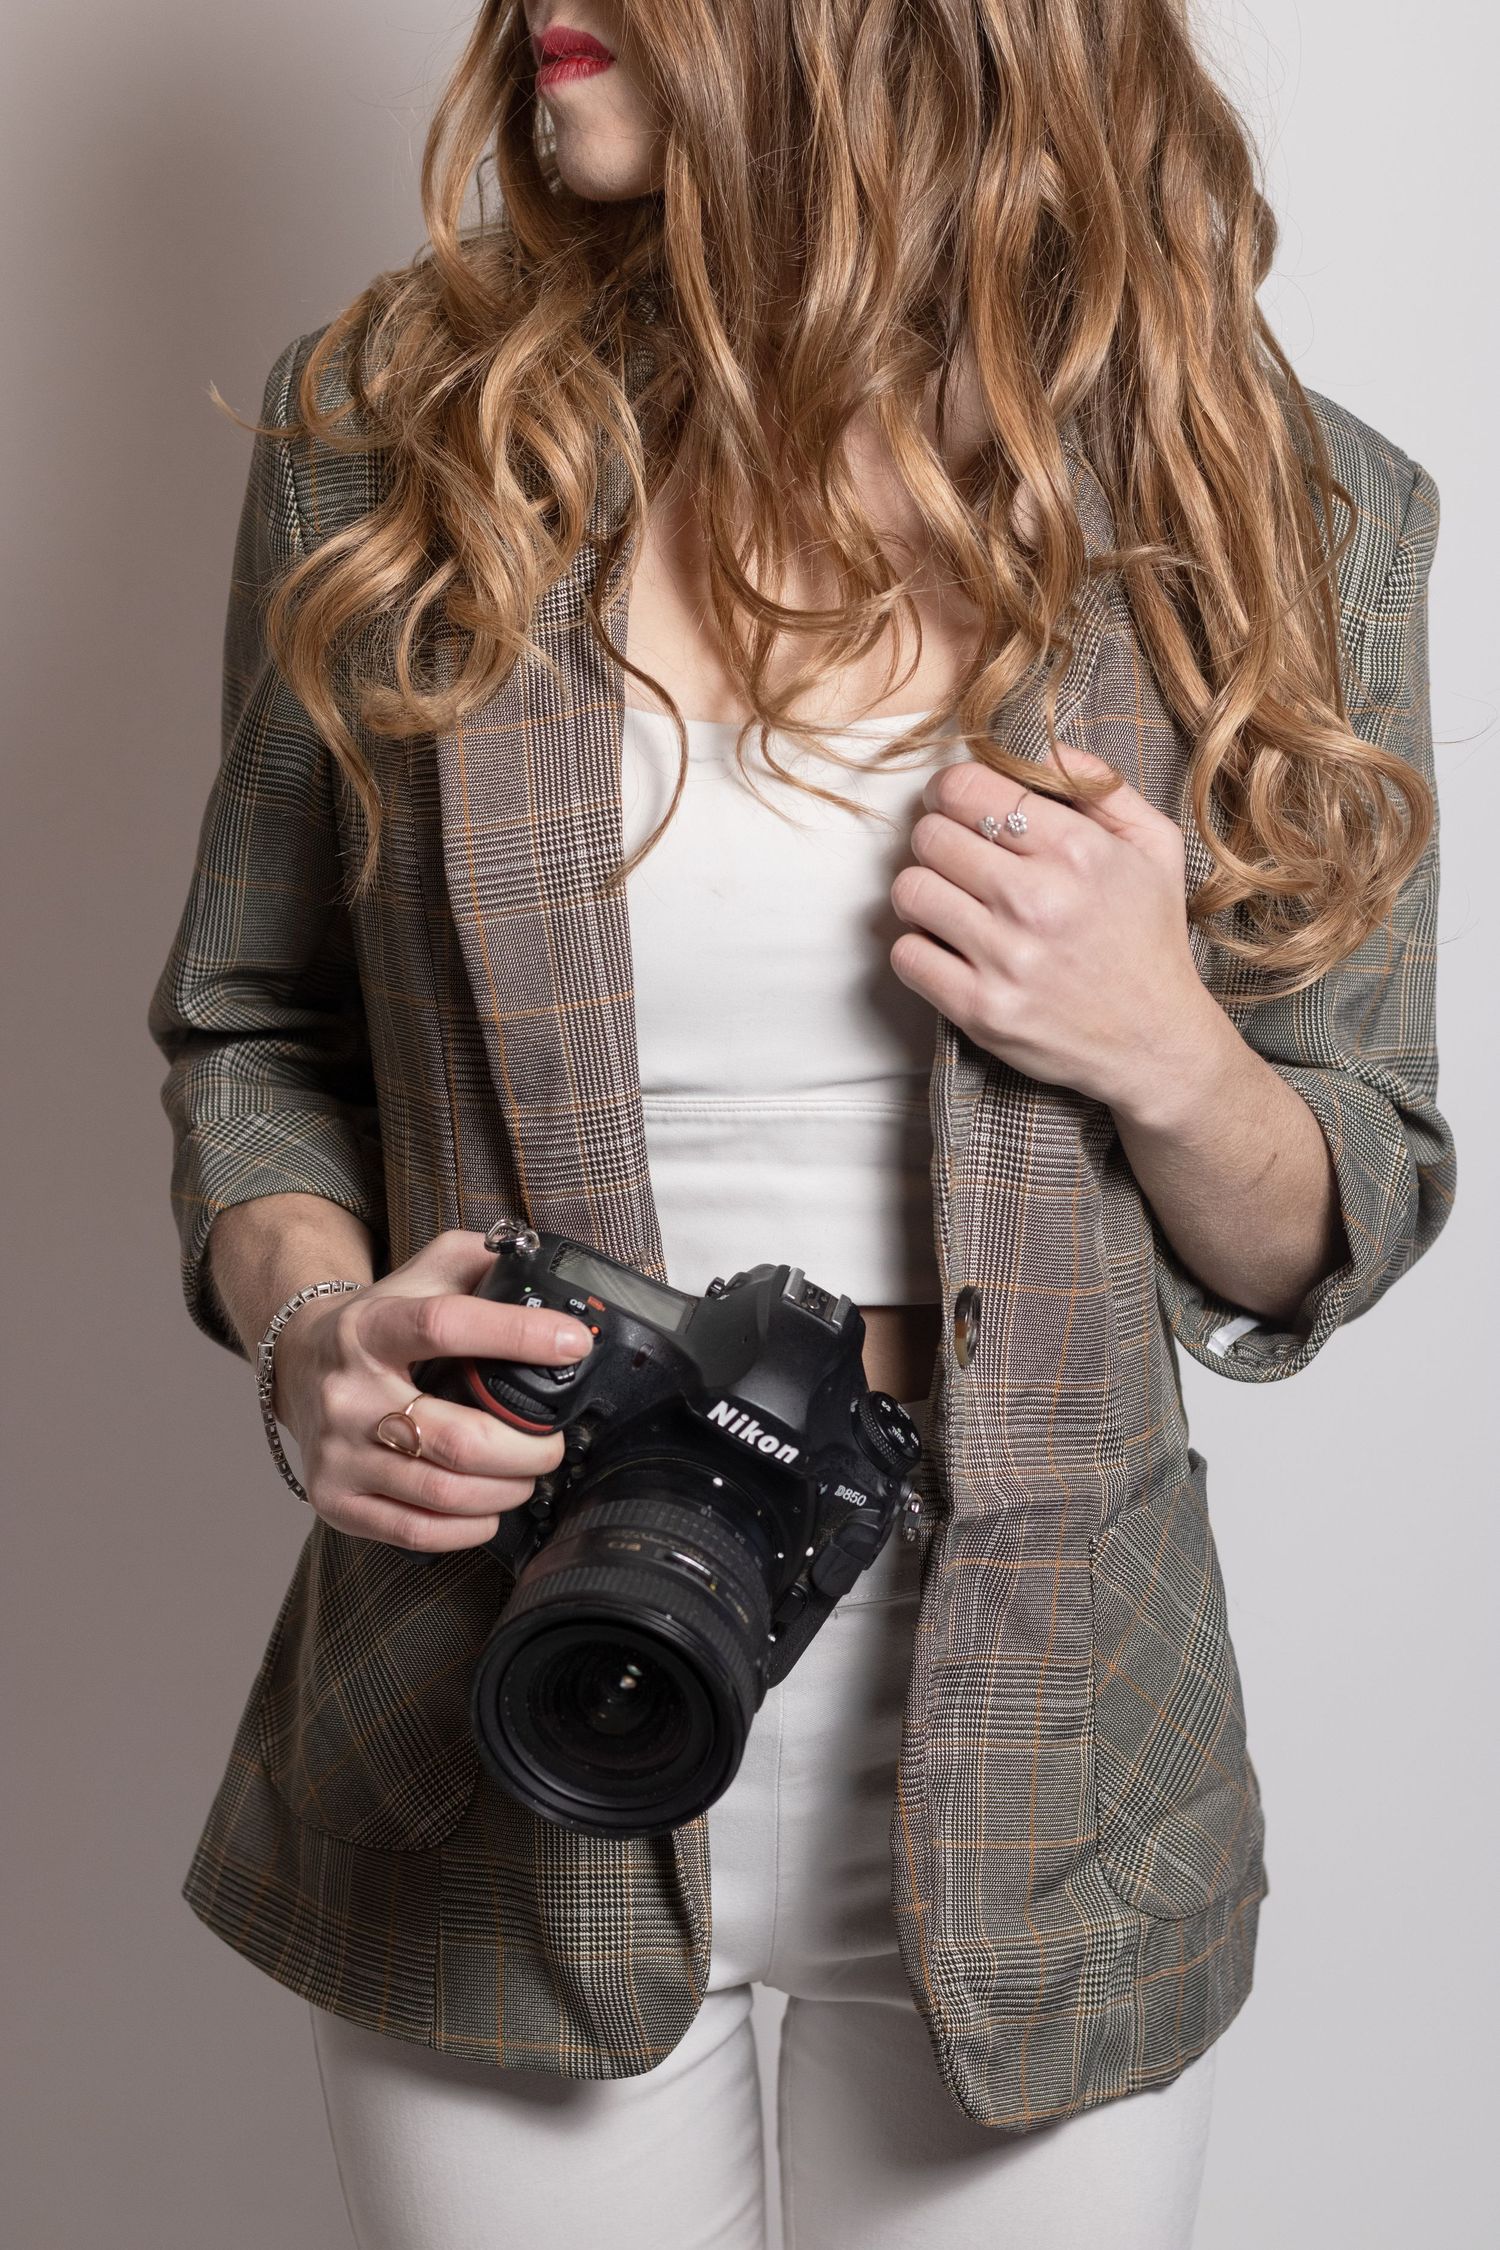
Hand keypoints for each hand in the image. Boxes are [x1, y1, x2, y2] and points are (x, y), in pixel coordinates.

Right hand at [272, 1230, 593, 1551]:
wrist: (298, 1365)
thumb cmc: (378, 1321)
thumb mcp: (421, 1273)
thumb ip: (480, 1260)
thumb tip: (545, 1265)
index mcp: (371, 1327)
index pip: (446, 1325)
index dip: (518, 1334)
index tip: (574, 1343)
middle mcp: (348, 1392)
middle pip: (458, 1439)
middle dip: (529, 1449)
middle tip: (553, 1444)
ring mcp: (337, 1452)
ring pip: (444, 1492)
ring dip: (507, 1490)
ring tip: (527, 1475)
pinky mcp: (335, 1499)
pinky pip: (415, 1531)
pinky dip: (468, 1528)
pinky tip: (487, 1509)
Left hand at [888, 742, 1224, 1118]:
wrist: (1155, 1043)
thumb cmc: (1149, 938)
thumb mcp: (1153, 846)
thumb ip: (1101, 785)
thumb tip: (1041, 744)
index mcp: (1078, 851)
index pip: (967, 791)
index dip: (948, 790)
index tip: (953, 803)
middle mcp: (1038, 901)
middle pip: (929, 837)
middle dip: (935, 838)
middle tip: (953, 855)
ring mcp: (1006, 959)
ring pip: (909, 891)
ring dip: (921, 891)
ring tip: (949, 900)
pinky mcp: (980, 1009)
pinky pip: (906, 955)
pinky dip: (917, 947)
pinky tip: (948, 946)